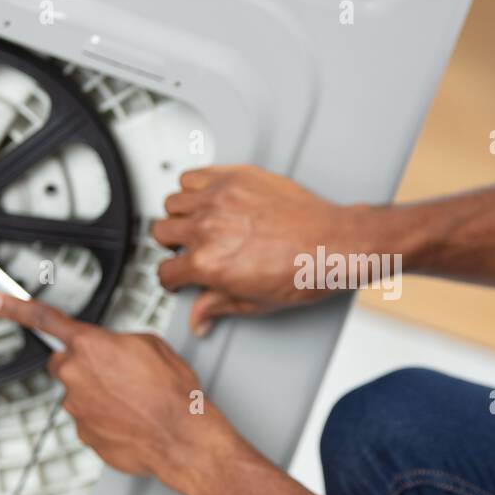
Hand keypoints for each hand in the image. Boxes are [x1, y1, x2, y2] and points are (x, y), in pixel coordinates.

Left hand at [0, 293, 237, 494]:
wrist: (180, 437)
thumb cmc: (172, 394)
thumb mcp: (153, 346)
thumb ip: (122, 341)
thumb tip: (116, 348)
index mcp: (91, 345)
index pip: (44, 319)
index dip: (14, 308)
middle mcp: (77, 375)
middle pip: (65, 363)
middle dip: (84, 365)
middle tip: (115, 373)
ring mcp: (77, 407)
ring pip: (80, 393)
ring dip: (101, 394)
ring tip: (134, 400)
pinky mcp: (84, 433)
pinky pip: (90, 419)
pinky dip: (107, 418)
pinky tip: (131, 418)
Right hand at [152, 165, 370, 334]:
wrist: (334, 243)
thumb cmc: (304, 271)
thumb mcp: (256, 302)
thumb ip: (218, 306)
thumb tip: (200, 318)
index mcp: (208, 263)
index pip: (165, 271)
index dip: (172, 279)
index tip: (178, 276)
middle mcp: (208, 228)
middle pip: (160, 231)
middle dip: (171, 244)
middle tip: (187, 248)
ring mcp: (219, 199)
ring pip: (173, 201)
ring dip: (180, 214)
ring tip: (197, 222)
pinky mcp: (234, 177)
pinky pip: (192, 175)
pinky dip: (193, 186)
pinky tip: (206, 198)